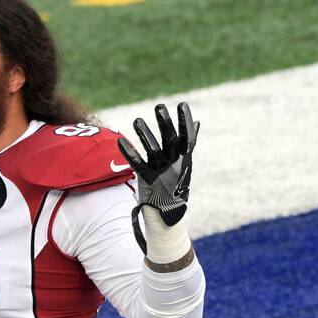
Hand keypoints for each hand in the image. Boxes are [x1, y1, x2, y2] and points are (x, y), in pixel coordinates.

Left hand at [117, 102, 197, 227]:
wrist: (169, 213)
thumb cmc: (177, 183)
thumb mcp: (186, 162)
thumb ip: (189, 142)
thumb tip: (197, 122)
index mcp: (185, 158)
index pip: (188, 136)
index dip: (185, 121)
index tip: (183, 104)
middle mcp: (174, 163)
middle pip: (171, 140)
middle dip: (165, 123)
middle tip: (159, 106)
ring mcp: (161, 171)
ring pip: (153, 150)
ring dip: (145, 135)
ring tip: (136, 120)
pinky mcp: (147, 179)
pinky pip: (137, 163)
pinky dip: (129, 152)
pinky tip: (120, 141)